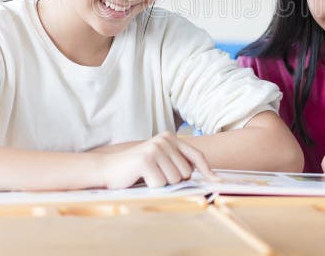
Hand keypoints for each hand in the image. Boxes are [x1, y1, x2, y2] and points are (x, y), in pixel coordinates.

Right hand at [101, 132, 215, 188]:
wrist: (107, 169)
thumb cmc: (137, 169)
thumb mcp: (160, 160)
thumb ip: (179, 162)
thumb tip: (207, 176)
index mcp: (170, 138)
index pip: (196, 156)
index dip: (207, 171)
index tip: (217, 181)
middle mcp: (165, 140)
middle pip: (186, 173)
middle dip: (174, 180)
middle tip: (156, 175)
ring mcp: (155, 149)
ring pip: (175, 180)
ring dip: (162, 184)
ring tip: (147, 176)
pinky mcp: (146, 160)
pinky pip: (160, 184)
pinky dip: (152, 186)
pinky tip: (140, 178)